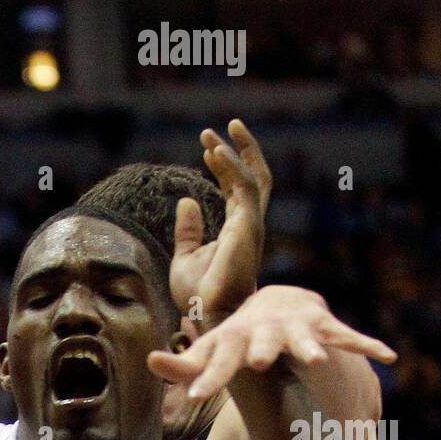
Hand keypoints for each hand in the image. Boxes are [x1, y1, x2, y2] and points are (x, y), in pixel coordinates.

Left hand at [149, 286, 396, 401]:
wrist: (274, 302)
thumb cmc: (236, 337)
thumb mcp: (209, 349)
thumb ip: (183, 364)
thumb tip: (148, 361)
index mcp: (235, 339)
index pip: (216, 360)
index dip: (206, 377)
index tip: (194, 395)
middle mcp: (266, 332)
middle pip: (263, 343)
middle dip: (263, 351)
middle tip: (260, 362)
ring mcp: (297, 328)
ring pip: (306, 338)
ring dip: (312, 348)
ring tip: (318, 361)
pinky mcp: (324, 327)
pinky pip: (346, 337)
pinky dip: (366, 345)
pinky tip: (388, 356)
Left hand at [172, 120, 271, 323]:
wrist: (207, 313)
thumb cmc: (199, 294)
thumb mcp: (185, 256)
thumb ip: (188, 229)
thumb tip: (186, 201)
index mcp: (237, 228)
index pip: (239, 188)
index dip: (227, 166)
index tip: (209, 149)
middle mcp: (248, 223)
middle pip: (254, 176)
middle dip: (242, 150)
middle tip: (226, 126)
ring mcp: (250, 224)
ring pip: (249, 177)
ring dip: (232, 153)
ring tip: (209, 136)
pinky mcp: (247, 226)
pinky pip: (244, 187)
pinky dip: (230, 167)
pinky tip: (214, 153)